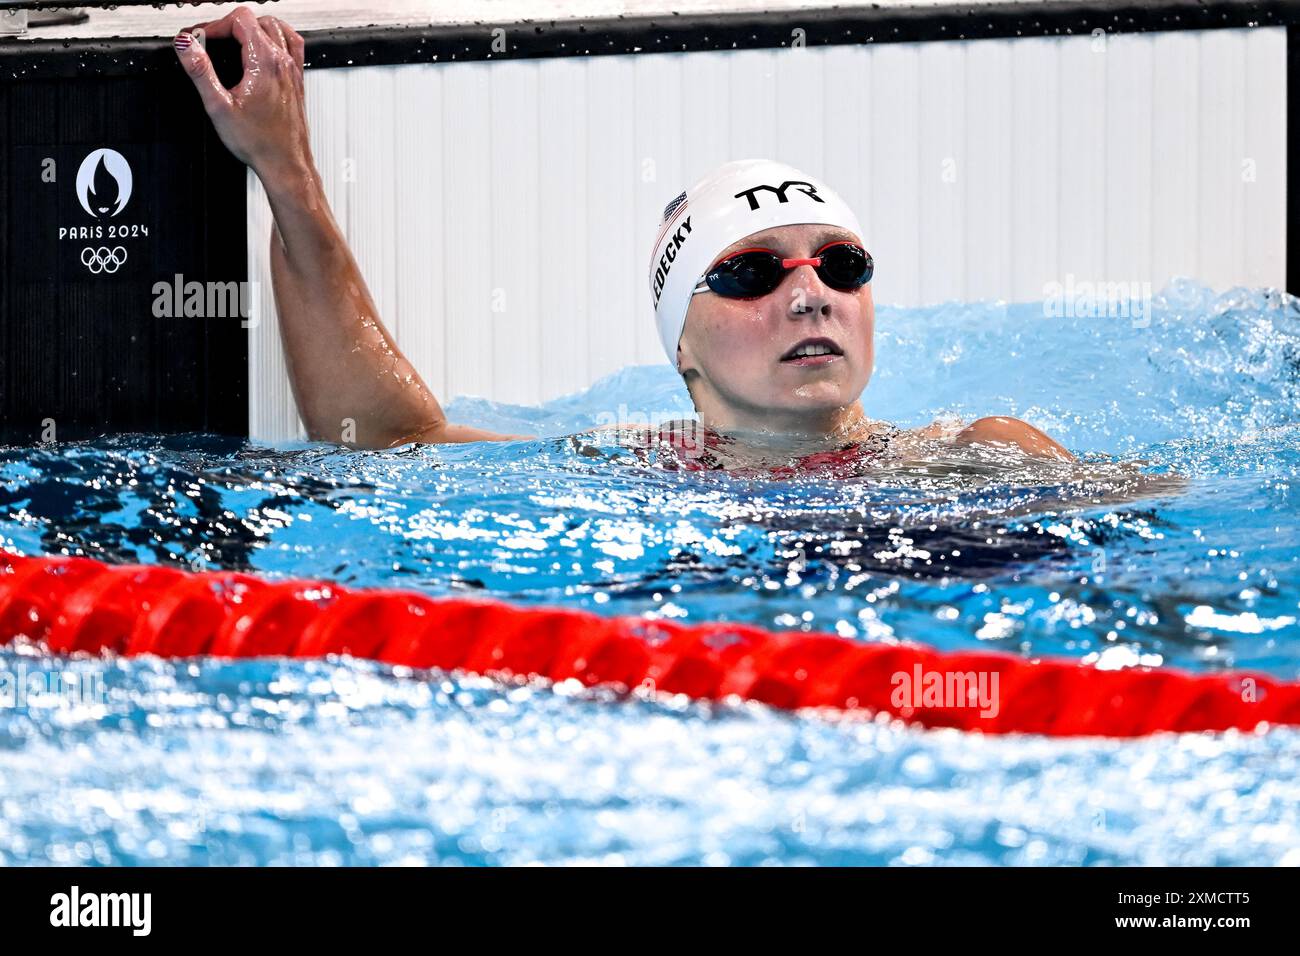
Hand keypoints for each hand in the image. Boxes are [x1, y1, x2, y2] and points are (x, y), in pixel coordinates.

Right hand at [174, 6, 312, 183]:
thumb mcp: (219, 106)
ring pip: (277, 28)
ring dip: (253, 27)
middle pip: (256, 20)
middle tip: (212, 41)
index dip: (215, 25)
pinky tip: (265, 48)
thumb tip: (186, 44)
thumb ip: (200, 70)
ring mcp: (293, 71)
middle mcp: (283, 62)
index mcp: (264, 62)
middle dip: (230, 25)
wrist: (286, 163)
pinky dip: (277, 37)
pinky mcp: (297, 81)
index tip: (201, 40)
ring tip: (234, 40)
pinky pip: (293, 45)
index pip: (239, 19)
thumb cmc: (259, 142)